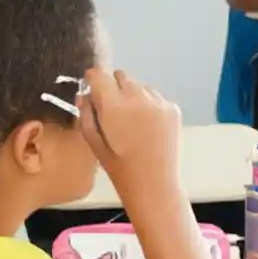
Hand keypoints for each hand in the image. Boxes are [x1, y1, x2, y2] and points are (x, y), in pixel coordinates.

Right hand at [78, 67, 182, 191]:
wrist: (155, 184)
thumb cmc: (119, 168)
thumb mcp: (94, 143)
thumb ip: (86, 115)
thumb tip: (84, 95)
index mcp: (114, 105)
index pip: (99, 74)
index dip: (93, 79)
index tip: (91, 86)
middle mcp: (138, 96)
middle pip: (120, 75)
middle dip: (113, 87)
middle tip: (112, 109)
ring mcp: (158, 101)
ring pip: (140, 86)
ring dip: (133, 96)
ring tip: (132, 122)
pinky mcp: (173, 108)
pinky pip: (156, 98)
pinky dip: (150, 105)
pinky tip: (148, 127)